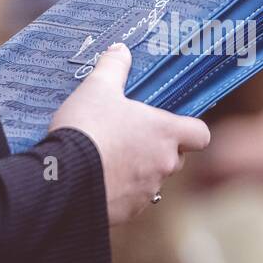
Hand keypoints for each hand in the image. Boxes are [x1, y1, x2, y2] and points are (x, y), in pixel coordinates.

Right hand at [49, 43, 210, 224]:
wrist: (61, 177)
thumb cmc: (87, 129)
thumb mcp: (97, 88)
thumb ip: (113, 67)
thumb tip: (121, 50)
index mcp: (165, 133)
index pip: (201, 135)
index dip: (190, 129)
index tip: (173, 124)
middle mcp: (163, 164)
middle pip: (176, 158)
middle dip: (159, 150)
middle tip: (131, 138)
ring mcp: (147, 191)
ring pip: (153, 180)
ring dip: (139, 171)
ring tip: (109, 158)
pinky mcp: (128, 211)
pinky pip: (132, 201)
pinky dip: (120, 192)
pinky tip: (98, 178)